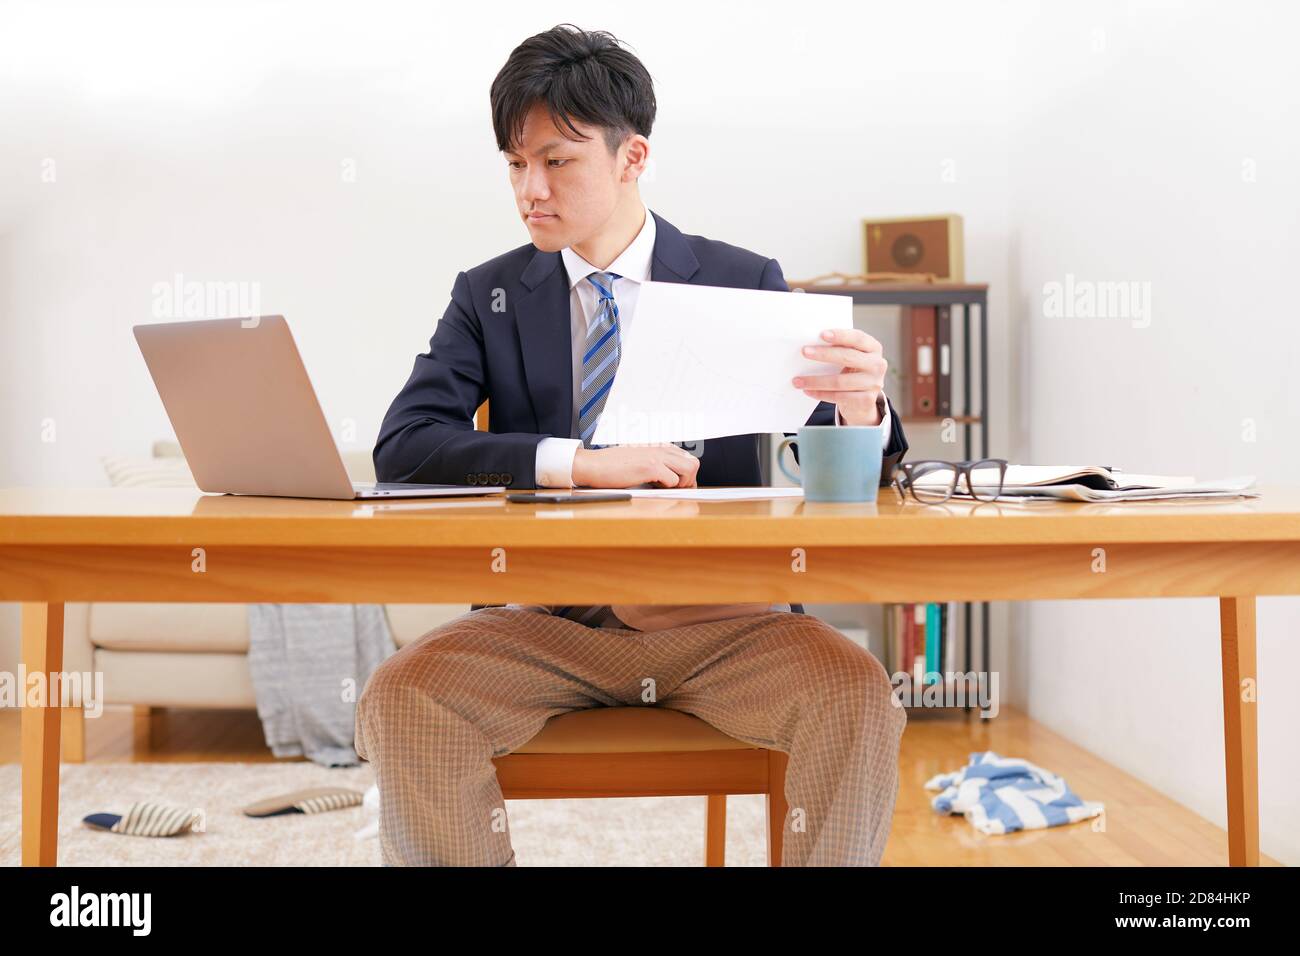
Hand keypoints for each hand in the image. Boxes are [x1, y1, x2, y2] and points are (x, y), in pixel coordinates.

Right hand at [572, 444, 699, 488]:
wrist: (593, 465)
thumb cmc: (612, 465)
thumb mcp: (638, 460)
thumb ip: (656, 464)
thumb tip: (672, 479)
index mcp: (659, 447)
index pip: (688, 459)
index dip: (687, 476)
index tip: (679, 487)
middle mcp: (661, 449)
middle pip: (694, 463)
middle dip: (689, 481)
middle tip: (675, 490)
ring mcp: (656, 457)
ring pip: (690, 469)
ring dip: (682, 484)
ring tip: (666, 489)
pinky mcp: (650, 467)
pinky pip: (673, 480)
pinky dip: (667, 488)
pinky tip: (653, 487)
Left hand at [792, 328, 886, 424]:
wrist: (863, 401)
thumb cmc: (851, 372)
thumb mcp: (851, 358)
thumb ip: (840, 349)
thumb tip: (811, 344)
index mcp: (873, 348)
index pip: (858, 338)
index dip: (841, 335)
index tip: (822, 334)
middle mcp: (878, 364)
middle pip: (848, 357)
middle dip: (823, 354)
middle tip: (804, 352)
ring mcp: (874, 383)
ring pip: (840, 381)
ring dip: (815, 381)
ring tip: (797, 380)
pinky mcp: (867, 400)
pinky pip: (839, 397)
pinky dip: (820, 394)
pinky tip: (807, 391)